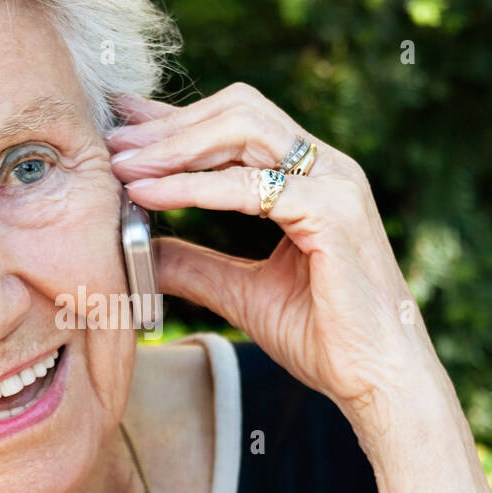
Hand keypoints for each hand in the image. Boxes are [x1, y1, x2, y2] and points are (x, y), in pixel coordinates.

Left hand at [109, 84, 445, 438]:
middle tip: (113, 143)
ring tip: (124, 167)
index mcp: (312, 179)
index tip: (122, 122)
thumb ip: (195, 266)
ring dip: (176, 146)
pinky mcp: (333, 213)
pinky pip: (252, 186)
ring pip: (244, 131)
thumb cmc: (326, 339)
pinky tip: (152, 196)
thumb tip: (140, 250)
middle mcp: (328, 169)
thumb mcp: (244, 293)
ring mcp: (335, 185)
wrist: (379, 381)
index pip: (237, 124)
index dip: (176, 118)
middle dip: (170, 125)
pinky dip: (195, 187)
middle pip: (238, 111)